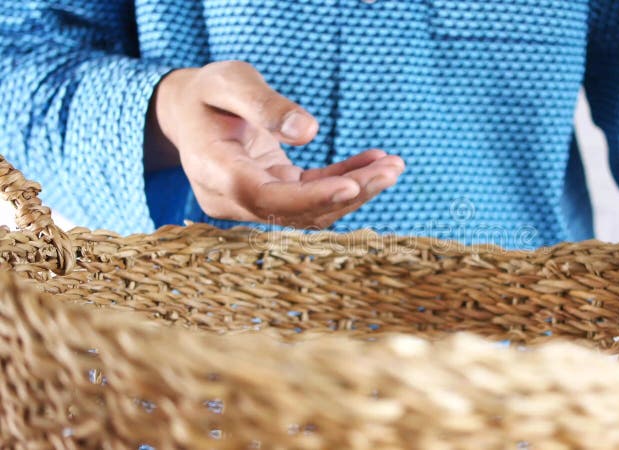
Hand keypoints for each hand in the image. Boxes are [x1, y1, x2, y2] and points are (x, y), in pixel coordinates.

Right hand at [144, 60, 403, 228]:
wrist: (190, 112)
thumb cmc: (209, 93)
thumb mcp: (230, 81)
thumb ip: (264, 104)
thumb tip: (309, 133)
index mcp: (213, 169)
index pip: (264, 196)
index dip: (310, 197)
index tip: (353, 186)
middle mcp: (230, 197)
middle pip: (295, 210)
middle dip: (348, 193)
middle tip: (392, 170)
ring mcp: (251, 203)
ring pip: (309, 210)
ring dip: (354, 191)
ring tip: (392, 167)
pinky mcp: (271, 196)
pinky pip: (312, 195)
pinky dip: (343, 180)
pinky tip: (374, 163)